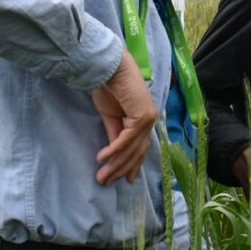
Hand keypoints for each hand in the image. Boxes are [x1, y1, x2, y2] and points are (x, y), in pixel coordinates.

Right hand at [91, 52, 157, 184]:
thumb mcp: (110, 116)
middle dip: (121, 169)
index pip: (140, 148)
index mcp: (143, 119)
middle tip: (106, 182)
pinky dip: (113, 150)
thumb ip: (115, 133)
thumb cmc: (109, 86)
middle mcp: (149, 120)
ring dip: (115, 164)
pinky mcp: (143, 116)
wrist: (109, 67)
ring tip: (101, 176)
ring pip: (131, 149)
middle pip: (137, 152)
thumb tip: (114, 154)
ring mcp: (148, 118)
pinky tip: (102, 158)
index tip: (124, 180)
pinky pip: (126, 139)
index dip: (132, 165)